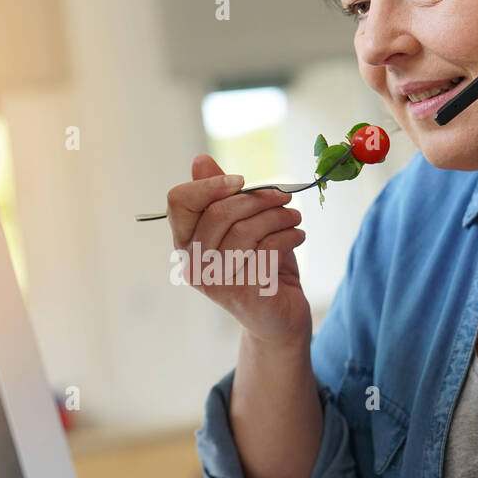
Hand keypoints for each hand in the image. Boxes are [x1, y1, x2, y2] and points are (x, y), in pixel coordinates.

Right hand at [165, 154, 310, 345]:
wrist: (278, 318)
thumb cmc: (258, 266)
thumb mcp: (240, 225)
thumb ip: (220, 195)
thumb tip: (200, 160)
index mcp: (185, 241)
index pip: (178, 202)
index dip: (209, 185)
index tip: (242, 180)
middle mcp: (192, 263)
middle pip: (218, 213)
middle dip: (257, 198)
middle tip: (284, 197)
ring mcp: (214, 281)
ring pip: (245, 230)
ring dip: (278, 216)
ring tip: (295, 217)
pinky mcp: (242, 293)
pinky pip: (267, 250)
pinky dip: (288, 236)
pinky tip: (298, 235)